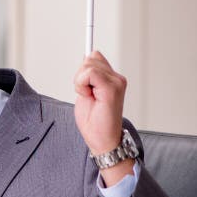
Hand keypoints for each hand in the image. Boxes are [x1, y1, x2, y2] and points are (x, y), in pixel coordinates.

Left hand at [74, 51, 133, 185]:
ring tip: (88, 96)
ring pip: (88, 64)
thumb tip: (86, 58)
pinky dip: (81, 84)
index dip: (83, 69)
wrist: (102, 139)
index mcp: (111, 79)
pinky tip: (87, 96)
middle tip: (85, 93)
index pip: (94, 57)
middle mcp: (117, 79)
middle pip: (90, 58)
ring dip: (80, 81)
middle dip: (80, 75)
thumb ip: (87, 76)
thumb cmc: (93, 121)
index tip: (83, 84)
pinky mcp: (112, 89)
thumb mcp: (86, 92)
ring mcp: (116, 83)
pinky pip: (90, 73)